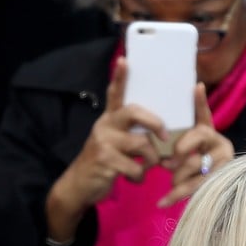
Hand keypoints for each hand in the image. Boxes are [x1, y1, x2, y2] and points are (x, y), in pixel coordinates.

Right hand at [46, 58, 167, 242]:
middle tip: (165, 135)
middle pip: (134, 112)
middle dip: (155, 122)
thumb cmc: (105, 162)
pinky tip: (134, 179)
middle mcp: (105, 125)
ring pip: (142, 144)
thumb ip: (130, 132)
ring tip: (148, 167)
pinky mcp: (105, 160)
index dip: (120, 77)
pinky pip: (136, 167)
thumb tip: (160, 130)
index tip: (124, 60)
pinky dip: (140, 176)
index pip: (114, 93)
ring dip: (152, 160)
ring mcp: (104, 142)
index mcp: (109, 119)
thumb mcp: (114, 142)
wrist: (80, 185)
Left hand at [157, 83, 233, 207]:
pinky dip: (176, 195)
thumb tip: (169, 145)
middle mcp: (221, 145)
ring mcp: (224, 163)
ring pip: (197, 165)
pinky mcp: (221, 181)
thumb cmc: (188, 168)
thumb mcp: (181, 151)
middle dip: (181, 149)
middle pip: (200, 137)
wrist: (213, 194)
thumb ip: (175, 142)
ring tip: (170, 184)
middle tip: (166, 162)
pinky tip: (162, 202)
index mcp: (209, 132)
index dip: (200, 102)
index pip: (204, 115)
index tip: (195, 87)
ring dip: (179, 176)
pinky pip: (196, 187)